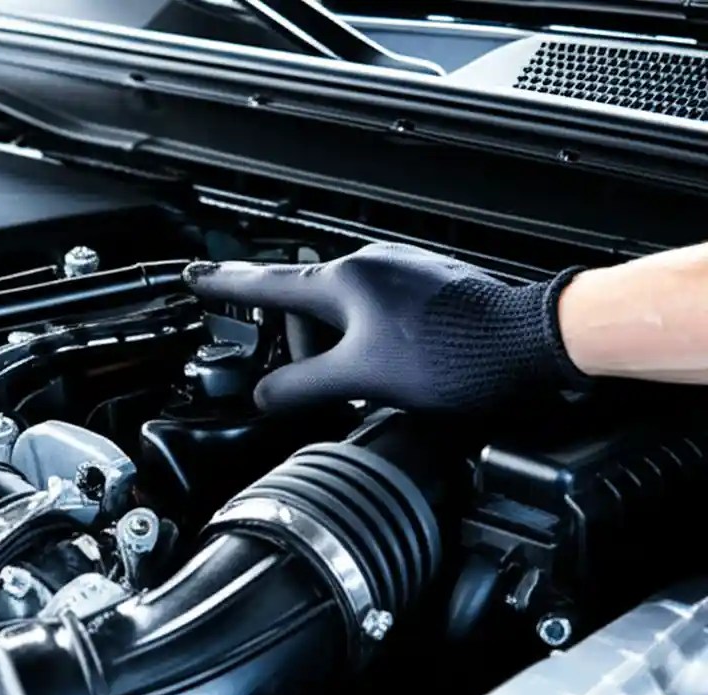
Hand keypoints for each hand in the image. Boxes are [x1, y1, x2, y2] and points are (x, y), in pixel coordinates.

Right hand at [184, 243, 588, 412]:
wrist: (531, 342)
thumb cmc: (456, 355)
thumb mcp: (363, 380)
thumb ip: (304, 389)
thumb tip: (266, 397)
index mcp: (343, 281)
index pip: (265, 283)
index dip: (224, 286)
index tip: (195, 277)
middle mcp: (368, 266)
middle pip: (305, 309)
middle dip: (305, 351)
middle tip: (323, 389)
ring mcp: (400, 273)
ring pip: (344, 316)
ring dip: (343, 353)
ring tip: (372, 386)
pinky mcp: (427, 288)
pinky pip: (376, 317)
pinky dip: (371, 347)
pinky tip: (397, 373)